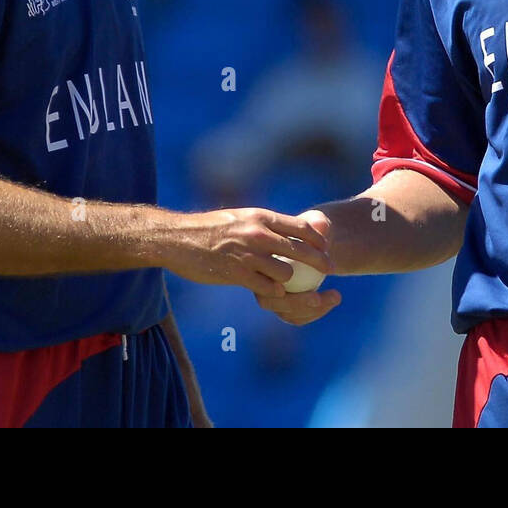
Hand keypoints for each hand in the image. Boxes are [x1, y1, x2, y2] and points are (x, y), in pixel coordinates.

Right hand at [164, 207, 331, 297]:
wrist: (177, 239)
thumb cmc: (208, 229)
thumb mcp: (240, 217)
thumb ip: (263, 224)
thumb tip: (285, 230)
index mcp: (261, 217)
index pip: (301, 227)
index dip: (318, 239)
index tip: (327, 247)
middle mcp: (259, 234)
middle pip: (302, 251)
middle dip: (320, 262)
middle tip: (330, 269)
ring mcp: (249, 256)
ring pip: (287, 273)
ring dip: (290, 281)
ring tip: (289, 282)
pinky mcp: (237, 275)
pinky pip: (267, 288)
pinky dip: (273, 291)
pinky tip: (271, 290)